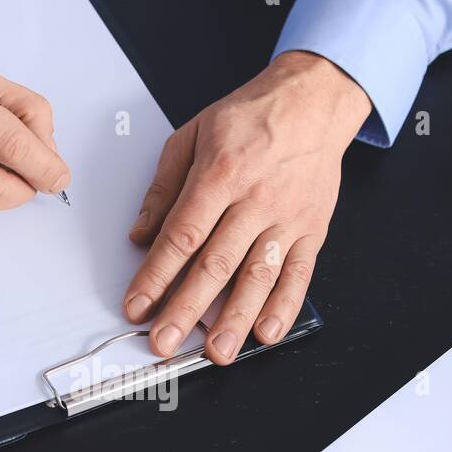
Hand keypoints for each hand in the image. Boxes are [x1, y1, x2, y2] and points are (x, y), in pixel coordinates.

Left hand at [123, 51, 371, 361]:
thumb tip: (140, 235)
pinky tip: (267, 332)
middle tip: (165, 341)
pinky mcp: (312, 229)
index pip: (181, 236)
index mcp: (220, 173)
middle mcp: (255, 199)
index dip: (155, 276)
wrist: (313, 99)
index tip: (137, 305)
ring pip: (258, 275)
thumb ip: (163, 188)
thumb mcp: (192, 135)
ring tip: (217, 351)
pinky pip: (299, 274)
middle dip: (186, 308)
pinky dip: (284, 306)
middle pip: (215, 264)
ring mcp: (287, 217)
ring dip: (235, 318)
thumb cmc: (251, 116)